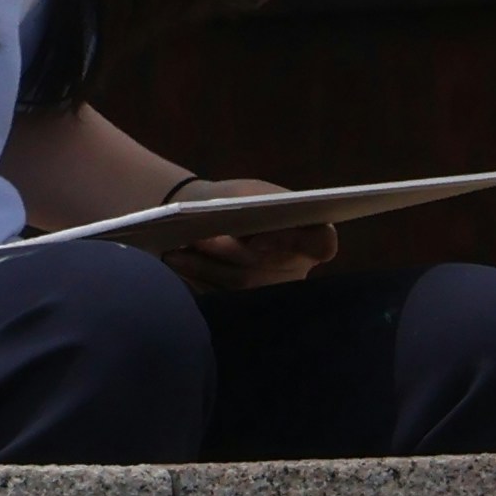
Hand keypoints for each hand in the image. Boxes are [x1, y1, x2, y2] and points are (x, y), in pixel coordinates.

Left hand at [139, 177, 339, 290]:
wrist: (217, 215)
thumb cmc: (242, 198)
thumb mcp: (254, 192)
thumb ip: (260, 207)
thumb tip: (252, 240)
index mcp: (310, 236)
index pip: (322, 243)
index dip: (295, 243)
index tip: (259, 239)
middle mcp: (295, 270)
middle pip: (266, 269)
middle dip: (229, 254)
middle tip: (199, 239)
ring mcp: (270, 290)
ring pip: (238, 285)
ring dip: (204, 267)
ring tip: (175, 251)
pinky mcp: (243, 303)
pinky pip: (220, 295)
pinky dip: (194, 277)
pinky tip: (174, 262)